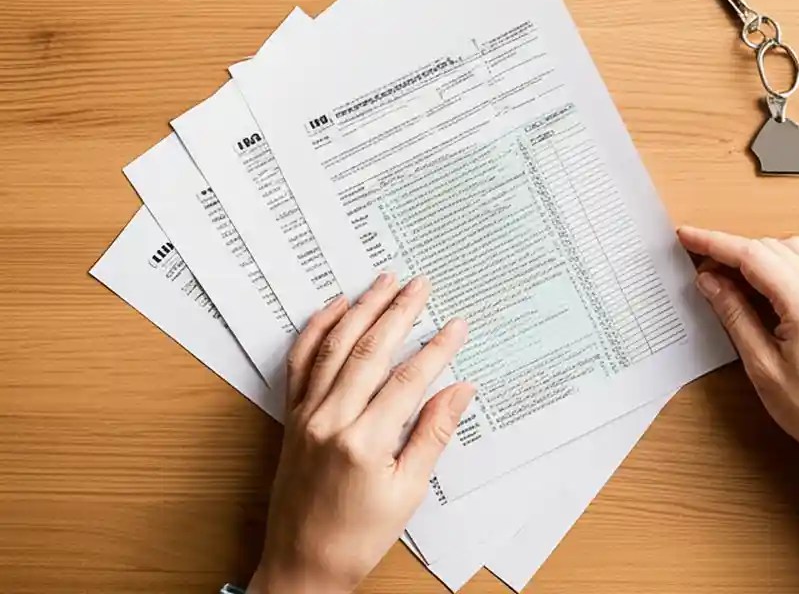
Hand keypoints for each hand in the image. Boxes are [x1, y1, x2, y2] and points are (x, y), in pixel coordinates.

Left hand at [249, 273, 475, 593]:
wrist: (303, 565)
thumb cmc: (357, 537)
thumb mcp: (408, 491)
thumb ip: (432, 434)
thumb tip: (459, 390)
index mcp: (364, 442)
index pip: (408, 379)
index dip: (436, 348)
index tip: (456, 325)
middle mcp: (330, 421)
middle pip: (369, 351)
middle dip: (399, 312)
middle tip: (421, 284)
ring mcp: (306, 416)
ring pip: (335, 348)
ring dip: (361, 309)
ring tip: (383, 281)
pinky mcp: (292, 418)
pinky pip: (300, 363)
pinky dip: (315, 331)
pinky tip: (332, 308)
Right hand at [678, 226, 798, 489]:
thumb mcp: (765, 368)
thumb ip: (736, 316)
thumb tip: (711, 282)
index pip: (752, 255)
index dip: (714, 243)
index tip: (686, 236)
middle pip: (774, 247)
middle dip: (735, 250)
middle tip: (701, 267)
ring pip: (798, 252)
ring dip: (762, 256)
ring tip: (732, 278)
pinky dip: (786, 268)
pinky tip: (768, 291)